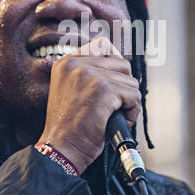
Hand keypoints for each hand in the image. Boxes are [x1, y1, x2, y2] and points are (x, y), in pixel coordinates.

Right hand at [36, 36, 140, 174]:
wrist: (61, 148)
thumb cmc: (69, 127)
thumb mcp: (71, 91)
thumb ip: (89, 75)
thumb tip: (120, 66)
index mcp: (66, 62)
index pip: (103, 46)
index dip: (116, 65)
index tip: (116, 83)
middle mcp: (75, 64)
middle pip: (122, 64)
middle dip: (124, 87)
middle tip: (115, 107)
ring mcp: (89, 75)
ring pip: (131, 81)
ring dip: (129, 102)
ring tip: (114, 116)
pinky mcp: (103, 90)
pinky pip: (133, 95)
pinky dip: (132, 112)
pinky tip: (118, 121)